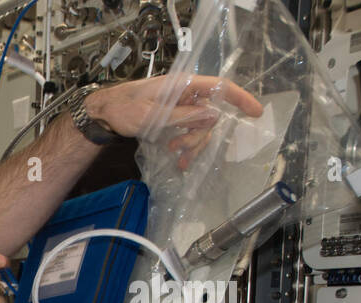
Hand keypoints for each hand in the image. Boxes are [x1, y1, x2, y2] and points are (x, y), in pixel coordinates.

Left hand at [87, 74, 263, 169]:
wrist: (105, 113)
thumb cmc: (124, 110)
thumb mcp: (152, 115)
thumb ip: (182, 116)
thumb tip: (212, 115)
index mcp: (184, 85)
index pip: (220, 87)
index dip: (240, 98)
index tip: (256, 112)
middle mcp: (187, 94)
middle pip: (210, 115)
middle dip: (199, 135)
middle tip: (179, 149)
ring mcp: (181, 106)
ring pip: (201, 127)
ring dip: (192, 143)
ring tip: (176, 155)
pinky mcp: (175, 117)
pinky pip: (189, 131)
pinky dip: (187, 145)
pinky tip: (179, 160)